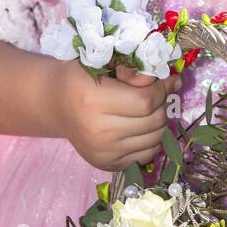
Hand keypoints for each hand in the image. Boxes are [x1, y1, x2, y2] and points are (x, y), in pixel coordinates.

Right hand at [55, 57, 181, 170]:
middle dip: (163, 104)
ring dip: (160, 122)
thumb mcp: (103, 62)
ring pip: (154, 139)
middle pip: (153, 121)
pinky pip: (146, 155)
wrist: (56, 104)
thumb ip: (133, 70)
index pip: (145, 101)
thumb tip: (165, 81)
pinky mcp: (107, 164)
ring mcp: (104, 152)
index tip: (170, 79)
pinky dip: (152, 140)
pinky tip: (142, 126)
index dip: (163, 89)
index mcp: (94, 101)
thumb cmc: (81, 77)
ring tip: (151, 108)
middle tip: (160, 93)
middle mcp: (98, 131)